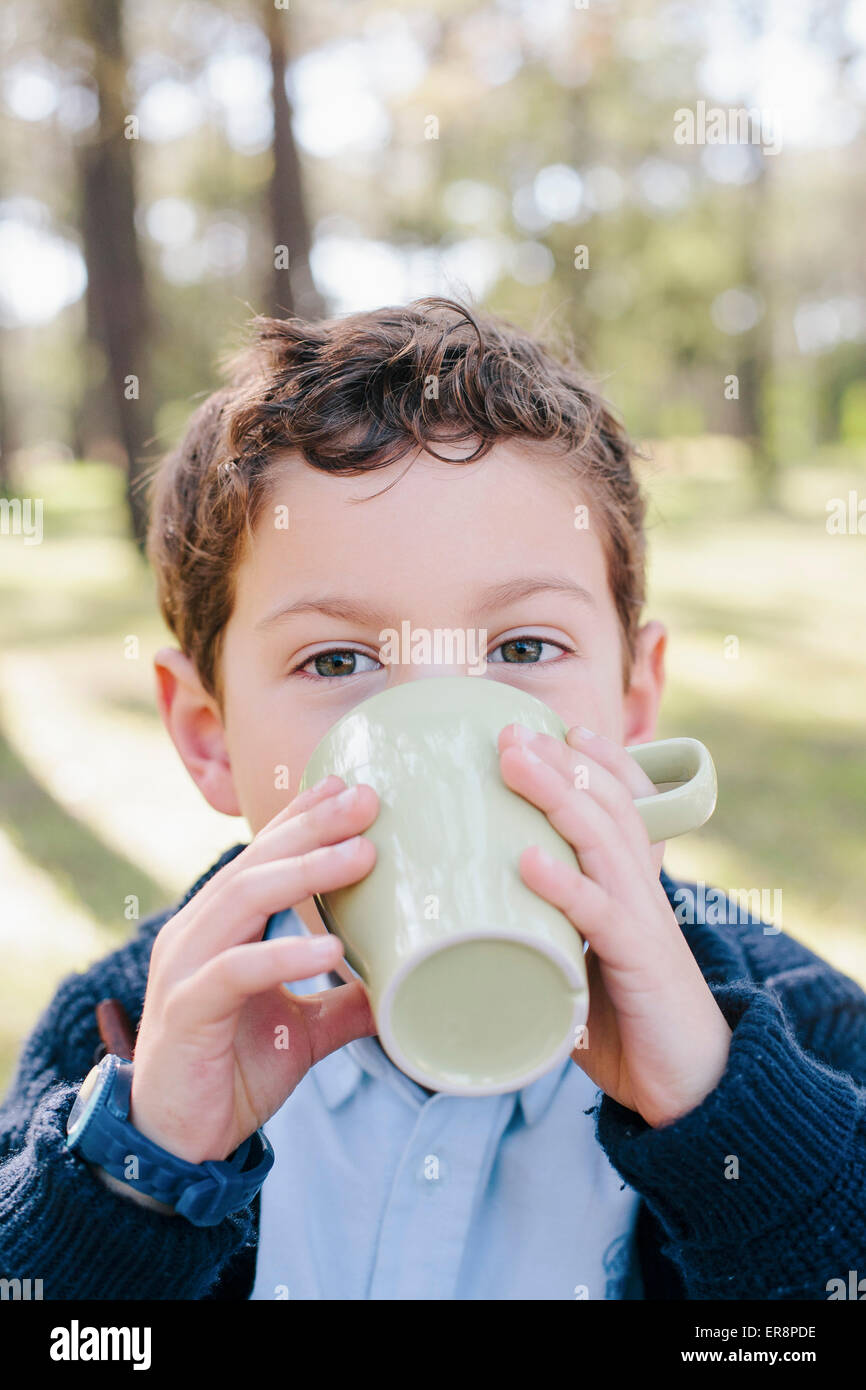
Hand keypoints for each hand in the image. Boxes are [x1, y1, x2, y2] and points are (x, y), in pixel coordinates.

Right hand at [130, 775, 377, 1162]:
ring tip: (362, 855)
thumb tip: (405, 982)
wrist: (176, 1145)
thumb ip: (345, 1001)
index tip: (347, 785)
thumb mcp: (304, 1030)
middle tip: (365, 799)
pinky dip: (282, 955)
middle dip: (312, 827)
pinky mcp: (185, 1012)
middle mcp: (197, 933)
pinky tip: (328, 947)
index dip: (301, 819)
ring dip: (305, 873)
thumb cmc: (232, 1073)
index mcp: (219, 927)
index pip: (261, 856)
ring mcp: (186, 968)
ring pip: (244, 900)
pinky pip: (234, 971)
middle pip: (256, 863)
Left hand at [498, 723, 730, 1128]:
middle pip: (605, 807)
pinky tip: (527, 860)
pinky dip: (563, 883)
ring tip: (515, 762)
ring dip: (556, 796)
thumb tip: (474, 932)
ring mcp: (644, 922)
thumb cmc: (628, 1028)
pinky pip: (599, 914)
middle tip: (511, 729)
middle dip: (560, 762)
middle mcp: (643, 892)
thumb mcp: (580, 969)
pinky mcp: (640, 963)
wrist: (693, 1090)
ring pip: (602, 841)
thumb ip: (544, 942)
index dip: (595, 762)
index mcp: (632, 888)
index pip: (622, 807)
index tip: (554, 725)